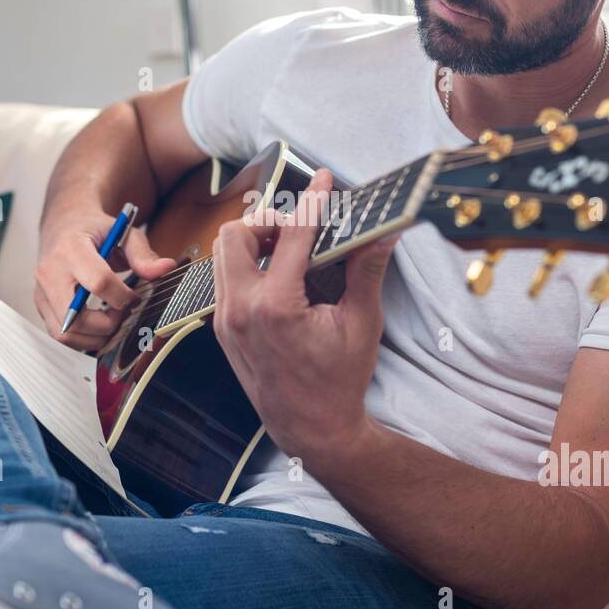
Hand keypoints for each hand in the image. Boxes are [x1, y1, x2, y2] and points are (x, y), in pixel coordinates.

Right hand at [35, 206, 175, 350]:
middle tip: (123, 313)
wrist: (64, 226)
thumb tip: (166, 268)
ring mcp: (41, 292)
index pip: (98, 282)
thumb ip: (143, 254)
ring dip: (96, 337)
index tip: (134, 296)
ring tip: (112, 320)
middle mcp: (50, 272)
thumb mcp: (123, 233)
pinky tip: (99, 325)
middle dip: (107, 324)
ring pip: (65, 333)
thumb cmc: (94, 230)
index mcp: (70, 248)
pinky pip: (61, 335)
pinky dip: (84, 339)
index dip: (123, 296)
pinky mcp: (42, 306)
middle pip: (76, 317)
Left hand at [211, 169, 398, 465]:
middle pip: (237, 233)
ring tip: (289, 245)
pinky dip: (247, 264)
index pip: (291, 234)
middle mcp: (242, 310)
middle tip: (299, 224)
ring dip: (254, 240)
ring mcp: (226, 320)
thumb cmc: (340, 381)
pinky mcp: (223, 329)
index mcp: (277, 307)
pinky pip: (224, 279)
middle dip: (268, 219)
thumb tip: (386, 232)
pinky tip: (277, 272)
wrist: (311, 429)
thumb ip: (367, 272)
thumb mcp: (362, 324)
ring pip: (224, 254)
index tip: (325, 179)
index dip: (312, 200)